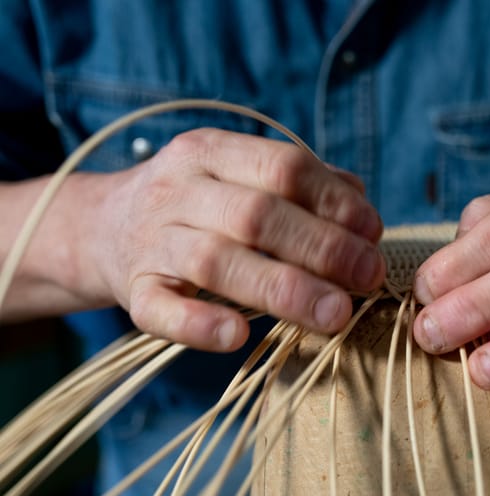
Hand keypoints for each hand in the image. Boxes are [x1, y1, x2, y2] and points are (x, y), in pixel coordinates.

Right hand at [82, 128, 384, 350]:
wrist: (103, 227)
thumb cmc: (199, 205)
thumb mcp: (239, 175)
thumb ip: (302, 184)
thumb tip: (362, 206)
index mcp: (213, 152)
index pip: (283, 167)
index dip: (335, 201)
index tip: (373, 232)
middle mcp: (178, 190)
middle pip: (258, 215)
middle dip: (323, 248)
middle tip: (369, 278)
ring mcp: (152, 242)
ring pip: (219, 262)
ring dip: (285, 290)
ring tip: (336, 316)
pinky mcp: (134, 291)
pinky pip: (161, 310)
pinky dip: (198, 325)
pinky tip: (238, 337)